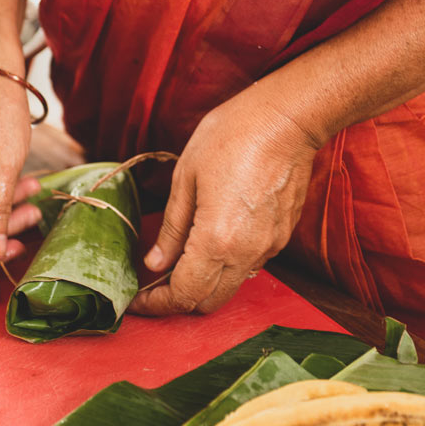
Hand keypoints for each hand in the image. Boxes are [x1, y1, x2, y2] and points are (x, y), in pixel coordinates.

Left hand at [128, 85, 319, 316]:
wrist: (286, 120)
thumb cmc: (232, 137)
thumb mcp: (186, 178)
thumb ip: (172, 228)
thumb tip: (155, 264)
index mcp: (216, 240)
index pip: (183, 295)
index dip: (156, 305)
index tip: (137, 301)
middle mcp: (246, 253)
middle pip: (208, 303)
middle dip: (178, 302)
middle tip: (153, 286)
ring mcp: (269, 247)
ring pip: (231, 287)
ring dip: (203, 286)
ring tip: (179, 264)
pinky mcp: (282, 236)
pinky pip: (249, 265)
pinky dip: (225, 267)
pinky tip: (211, 242)